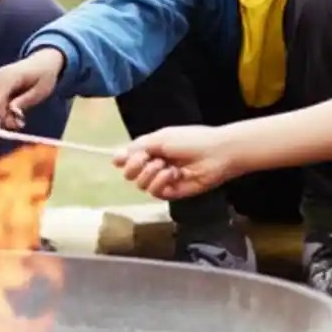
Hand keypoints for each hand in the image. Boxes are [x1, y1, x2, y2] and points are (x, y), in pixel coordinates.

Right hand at [0, 48, 64, 128]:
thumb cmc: (44, 76)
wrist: (41, 63)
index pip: (1, 92)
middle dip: (2, 117)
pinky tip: (13, 117)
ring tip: (18, 122)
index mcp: (13, 75)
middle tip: (18, 125)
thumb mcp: (41, 90)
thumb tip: (12, 110)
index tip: (6, 123)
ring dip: (1, 117)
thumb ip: (27, 99)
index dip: (0, 107)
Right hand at [113, 125, 236, 199]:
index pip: (128, 158)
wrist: (216, 153)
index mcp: (153, 149)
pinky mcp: (173, 192)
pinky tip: (172, 174)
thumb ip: (138, 148)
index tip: (123, 158)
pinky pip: (155, 192)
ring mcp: (164, 180)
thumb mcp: (161, 138)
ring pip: (141, 184)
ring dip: (150, 173)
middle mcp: (155, 164)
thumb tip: (115, 158)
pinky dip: (160, 182)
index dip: (124, 160)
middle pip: (130, 173)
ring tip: (165, 165)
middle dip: (136, 166)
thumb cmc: (191, 140)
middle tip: (149, 159)